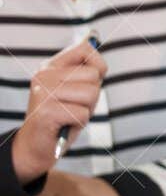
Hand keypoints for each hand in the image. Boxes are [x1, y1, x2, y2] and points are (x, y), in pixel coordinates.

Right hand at [11, 39, 106, 181]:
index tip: (89, 81)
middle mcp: (43, 76)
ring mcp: (43, 93)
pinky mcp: (46, 111)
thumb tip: (94, 49)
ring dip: (86, 110)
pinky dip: (79, 123)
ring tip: (69, 115)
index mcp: (50, 66)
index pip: (85, 50)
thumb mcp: (76, 90)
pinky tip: (64, 125)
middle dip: (92, 96)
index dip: (98, 67)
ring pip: (91, 94)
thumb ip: (86, 71)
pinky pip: (83, 114)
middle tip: (74, 107)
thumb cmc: (62, 117)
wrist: (36, 146)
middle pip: (94, 76)